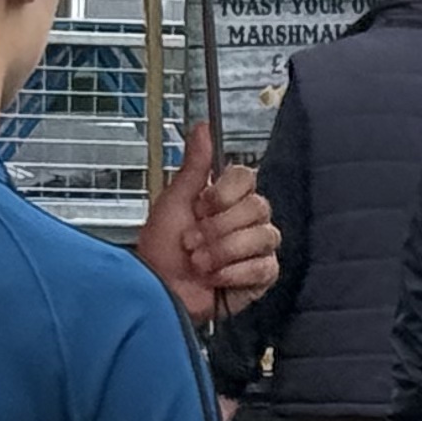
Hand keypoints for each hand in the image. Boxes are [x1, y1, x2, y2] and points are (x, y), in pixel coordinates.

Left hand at [136, 120, 275, 318]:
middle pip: (257, 207)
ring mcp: (257, 248)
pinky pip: (263, 266)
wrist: (158, 292)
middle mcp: (246, 220)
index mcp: (227, 199)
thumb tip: (202, 127)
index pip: (247, 178)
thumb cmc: (160, 251)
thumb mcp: (173, 201)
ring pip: (262, 236)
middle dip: (217, 228)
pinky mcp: (263, 275)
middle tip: (191, 241)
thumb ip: (193, 165)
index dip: (223, 194)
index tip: (200, 207)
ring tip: (198, 262)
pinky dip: (233, 273)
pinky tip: (215, 278)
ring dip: (222, 252)